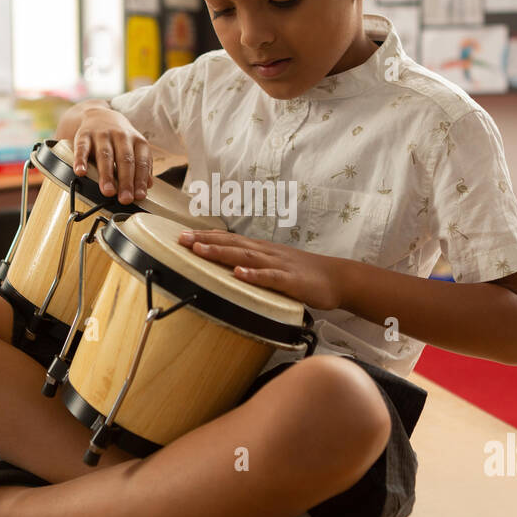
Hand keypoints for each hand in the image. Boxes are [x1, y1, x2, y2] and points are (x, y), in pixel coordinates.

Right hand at [71, 106, 150, 204]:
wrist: (99, 115)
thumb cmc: (120, 139)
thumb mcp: (135, 148)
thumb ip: (142, 166)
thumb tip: (147, 185)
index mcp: (137, 141)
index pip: (141, 162)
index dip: (141, 180)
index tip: (139, 196)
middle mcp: (121, 136)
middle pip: (125, 160)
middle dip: (125, 181)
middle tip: (125, 199)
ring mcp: (102, 134)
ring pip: (105, 155)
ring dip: (107, 175)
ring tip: (108, 191)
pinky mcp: (84, 135)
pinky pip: (82, 148)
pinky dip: (80, 160)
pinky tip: (81, 172)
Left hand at [177, 229, 343, 309]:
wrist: (336, 278)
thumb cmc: (303, 274)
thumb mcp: (273, 266)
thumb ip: (253, 265)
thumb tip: (229, 267)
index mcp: (261, 250)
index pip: (228, 239)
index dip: (205, 236)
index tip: (182, 235)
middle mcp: (266, 253)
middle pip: (231, 243)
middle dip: (205, 240)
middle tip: (181, 238)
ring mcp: (278, 265)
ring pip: (246, 256)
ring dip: (221, 252)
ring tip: (200, 250)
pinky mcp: (291, 281)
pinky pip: (270, 278)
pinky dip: (254, 275)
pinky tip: (238, 273)